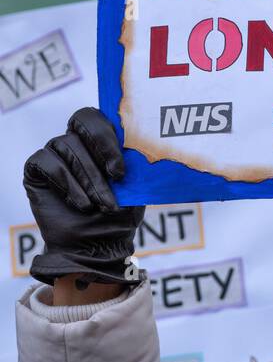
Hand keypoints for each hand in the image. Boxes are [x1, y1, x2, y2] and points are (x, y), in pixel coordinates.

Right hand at [23, 107, 145, 288]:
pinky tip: (82, 203)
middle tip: (116, 176)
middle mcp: (76, 140)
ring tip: (101, 204)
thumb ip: (137, 162)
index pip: (101, 115)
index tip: (121, 170)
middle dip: (102, 147)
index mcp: (101, 138)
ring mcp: (55, 153)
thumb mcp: (137, 187)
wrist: (96, 246)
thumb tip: (147, 142)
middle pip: (81, 119)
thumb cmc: (119, 215)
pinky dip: (67, 183)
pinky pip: (47, 162)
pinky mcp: (36, 169)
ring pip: (67, 146)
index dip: (110, 136)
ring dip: (89, 178)